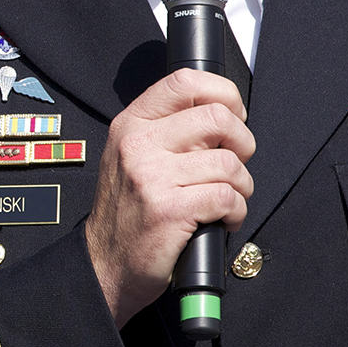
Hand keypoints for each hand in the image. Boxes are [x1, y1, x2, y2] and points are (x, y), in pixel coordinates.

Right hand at [84, 68, 253, 325]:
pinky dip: (236, 212)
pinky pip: (227, 198)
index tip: (233, 115)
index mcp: (131, 124)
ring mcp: (151, 176)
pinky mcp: (168, 210)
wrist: (104, 264)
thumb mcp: (133, 157)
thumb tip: (223, 117)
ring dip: (242, 186)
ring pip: (229, 164)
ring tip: (229, 199)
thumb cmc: (128, 212)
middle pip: (217, 119)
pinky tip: (222, 219)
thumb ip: (168, 132)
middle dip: (243, 142)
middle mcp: (137, 144)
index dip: (223, 93)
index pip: (184, 82)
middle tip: (236, 163)